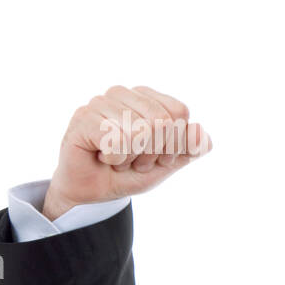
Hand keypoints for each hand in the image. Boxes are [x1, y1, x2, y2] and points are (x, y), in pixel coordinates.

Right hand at [44, 85, 212, 219]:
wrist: (95, 191)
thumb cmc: (131, 171)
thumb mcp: (169, 162)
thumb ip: (191, 147)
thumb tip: (200, 131)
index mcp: (148, 97)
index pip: (179, 113)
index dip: (173, 143)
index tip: (155, 155)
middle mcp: (123, 93)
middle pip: (162, 122)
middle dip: (153, 152)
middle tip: (134, 159)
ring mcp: (101, 102)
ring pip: (140, 132)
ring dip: (132, 157)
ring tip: (117, 158)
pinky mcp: (84, 117)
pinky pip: (117, 141)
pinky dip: (115, 158)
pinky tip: (102, 156)